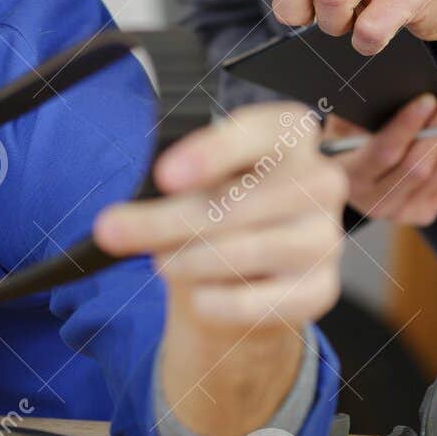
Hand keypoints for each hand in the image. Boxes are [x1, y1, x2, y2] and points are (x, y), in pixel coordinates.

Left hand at [94, 104, 345, 328]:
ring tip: (164, 261)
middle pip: (236, 204)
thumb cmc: (224, 208)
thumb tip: (122, 221)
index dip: (209, 154)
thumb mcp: (199, 181)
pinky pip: (248, 302)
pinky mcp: (320, 290)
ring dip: (184, 262)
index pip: (256, 133)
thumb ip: (172, 189)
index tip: (165, 176)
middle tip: (111, 231)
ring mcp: (325, 238)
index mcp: (290, 133)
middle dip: (165, 222)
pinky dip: (210, 301)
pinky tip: (200, 293)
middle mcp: (320, 181)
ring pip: (238, 253)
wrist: (255, 273)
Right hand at [326, 94, 436, 225]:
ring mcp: (400, 211)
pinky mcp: (422, 213)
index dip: (407, 126)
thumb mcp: (343, 124)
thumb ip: (364, 112)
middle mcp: (374, 201)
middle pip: (417, 166)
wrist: (349, 174)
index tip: (427, 100)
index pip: (383, 152)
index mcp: (350, 177)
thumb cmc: (345, 142)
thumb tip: (401, 91)